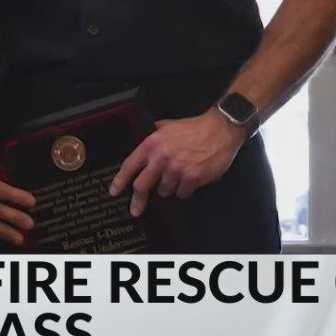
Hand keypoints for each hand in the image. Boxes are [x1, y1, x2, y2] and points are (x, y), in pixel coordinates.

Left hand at [110, 109, 246, 216]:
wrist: (220, 129)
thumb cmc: (195, 127)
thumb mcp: (169, 126)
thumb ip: (155, 135)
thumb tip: (144, 143)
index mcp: (153, 144)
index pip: (130, 165)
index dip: (120, 180)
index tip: (114, 191)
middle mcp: (161, 158)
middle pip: (142, 186)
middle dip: (138, 201)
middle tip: (135, 210)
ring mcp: (176, 169)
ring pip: (165, 190)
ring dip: (170, 187)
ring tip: (180, 174)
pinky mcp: (191, 178)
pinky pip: (182, 193)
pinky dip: (186, 189)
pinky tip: (192, 177)